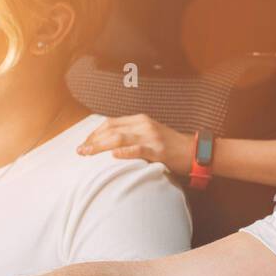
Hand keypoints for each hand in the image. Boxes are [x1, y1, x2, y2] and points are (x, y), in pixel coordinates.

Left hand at [77, 114, 192, 174]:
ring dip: (100, 146)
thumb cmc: (171, 147)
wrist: (195, 152)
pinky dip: (125, 152)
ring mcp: (152, 137)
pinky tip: (114, 155)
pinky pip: (139, 149)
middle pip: (111, 129)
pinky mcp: (160, 150)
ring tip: (87, 153)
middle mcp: (144, 125)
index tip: (84, 143)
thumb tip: (110, 143)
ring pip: (120, 138)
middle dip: (92, 140)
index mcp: (141, 120)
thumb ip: (133, 135)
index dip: (94, 133)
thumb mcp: (150, 134)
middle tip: (80, 151)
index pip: (111, 123)